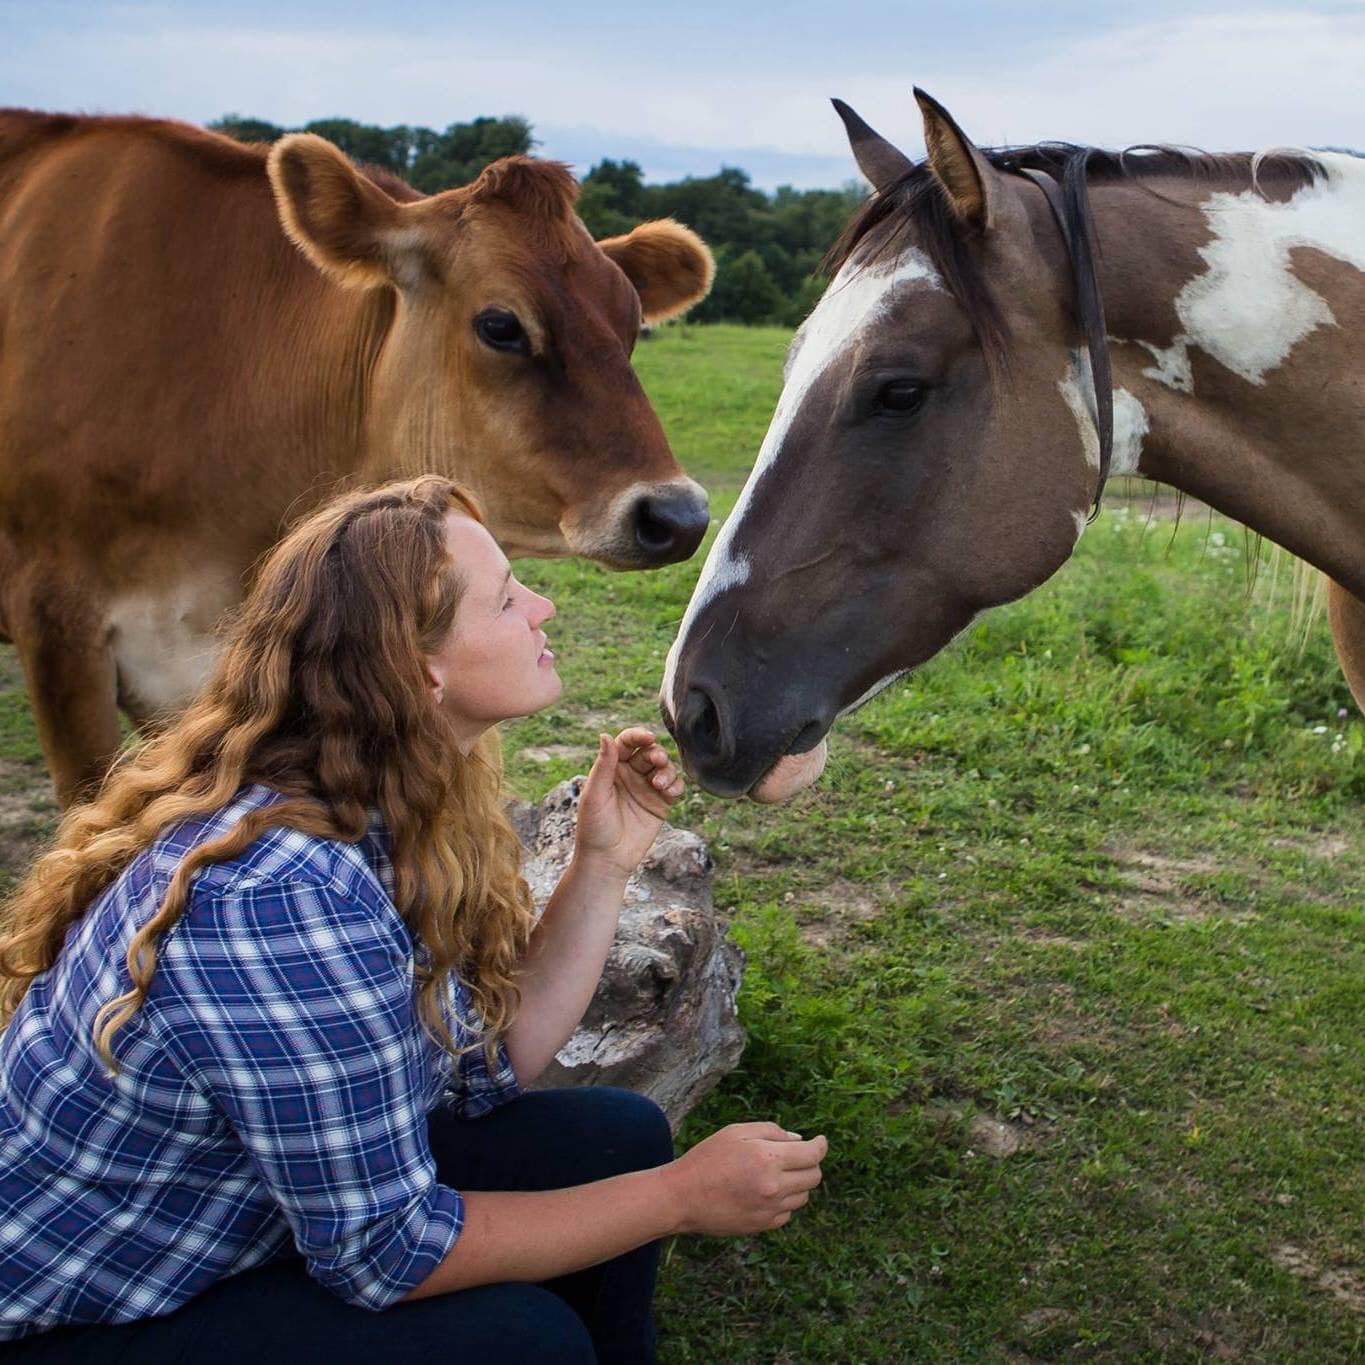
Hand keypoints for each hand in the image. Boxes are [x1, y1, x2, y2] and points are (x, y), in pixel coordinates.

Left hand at [574, 727, 684, 879]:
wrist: (607, 860)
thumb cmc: (594, 827)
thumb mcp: (595, 794)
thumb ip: (603, 765)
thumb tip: (605, 734)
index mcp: (611, 768)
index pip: (626, 743)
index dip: (638, 735)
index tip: (648, 737)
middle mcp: (630, 775)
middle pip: (649, 752)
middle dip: (656, 753)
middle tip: (657, 761)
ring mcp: (646, 789)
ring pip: (664, 767)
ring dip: (667, 769)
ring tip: (660, 784)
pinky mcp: (660, 804)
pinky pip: (674, 787)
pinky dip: (676, 785)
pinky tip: (669, 792)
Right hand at [662, 1122, 826, 1236]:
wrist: (683, 1197)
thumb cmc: (707, 1159)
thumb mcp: (736, 1132)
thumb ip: (771, 1131)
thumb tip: (798, 1140)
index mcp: (768, 1159)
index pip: (813, 1155)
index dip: (821, 1145)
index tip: (821, 1141)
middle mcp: (774, 1187)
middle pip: (814, 1177)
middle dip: (810, 1163)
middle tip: (797, 1156)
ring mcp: (770, 1210)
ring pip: (803, 1197)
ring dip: (797, 1183)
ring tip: (775, 1174)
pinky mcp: (763, 1226)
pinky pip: (787, 1213)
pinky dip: (784, 1202)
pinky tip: (765, 1192)